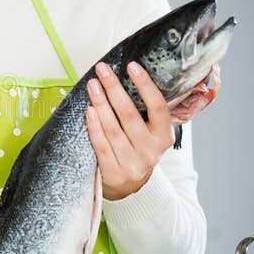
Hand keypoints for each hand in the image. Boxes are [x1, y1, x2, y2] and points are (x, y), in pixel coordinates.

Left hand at [85, 61, 174, 200]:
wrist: (131, 187)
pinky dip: (94, 126)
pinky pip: (101, 145)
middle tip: (103, 70)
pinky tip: (89, 110)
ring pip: (113, 128)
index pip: (158, 107)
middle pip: (130, 114)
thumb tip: (128, 75)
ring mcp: (132, 163)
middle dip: (114, 88)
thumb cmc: (138, 150)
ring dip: (100, 103)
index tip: (132, 66)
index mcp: (164, 137)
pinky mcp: (114, 172)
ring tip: (92, 85)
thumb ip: (145, 112)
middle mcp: (151, 150)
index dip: (145, 85)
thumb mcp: (150, 133)